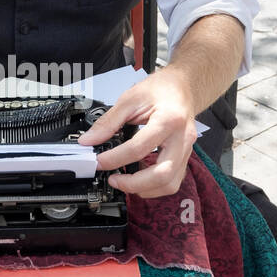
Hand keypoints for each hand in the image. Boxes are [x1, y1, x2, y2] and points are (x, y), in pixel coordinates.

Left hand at [77, 66, 197, 197]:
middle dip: (134, 184)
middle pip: (162, 175)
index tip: (100, 161)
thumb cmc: (161, 89)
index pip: (139, 148)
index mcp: (169, 119)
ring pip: (170, 183)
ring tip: (125, 181)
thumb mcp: (130, 99)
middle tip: (114, 179)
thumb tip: (90, 140)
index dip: (115, 159)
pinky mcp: (185, 158)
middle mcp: (182, 138)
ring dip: (145, 189)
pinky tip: (139, 177)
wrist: (182, 87)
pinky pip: (173, 181)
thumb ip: (109, 122)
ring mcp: (186, 150)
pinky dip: (154, 185)